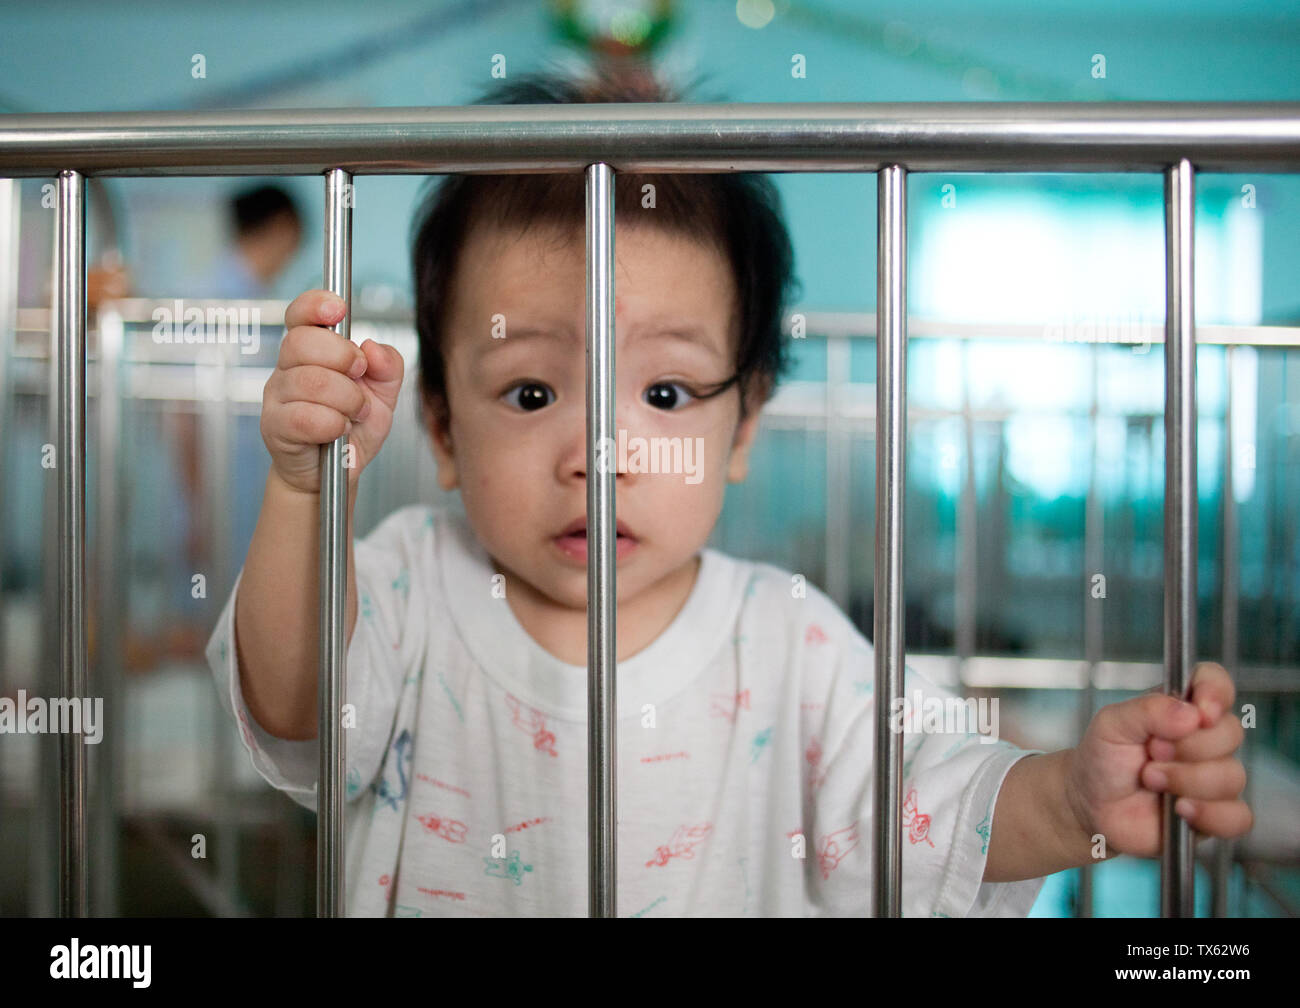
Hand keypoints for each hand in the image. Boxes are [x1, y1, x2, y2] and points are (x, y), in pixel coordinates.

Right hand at [260, 289, 404, 494]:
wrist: (334, 475)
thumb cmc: (352, 428)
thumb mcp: (383, 395)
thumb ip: (388, 367)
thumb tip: (373, 347)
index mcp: (310, 350)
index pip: (300, 314)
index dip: (315, 304)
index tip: (339, 310)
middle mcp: (287, 367)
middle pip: (303, 342)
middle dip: (344, 358)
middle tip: (360, 378)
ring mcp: (276, 396)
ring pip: (310, 381)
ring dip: (346, 399)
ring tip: (355, 413)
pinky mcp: (273, 426)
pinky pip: (305, 416)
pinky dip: (333, 424)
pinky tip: (338, 430)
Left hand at [1063, 662, 1251, 858]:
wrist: (1092, 804)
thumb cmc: (1103, 758)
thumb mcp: (1111, 725)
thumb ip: (1146, 711)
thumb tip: (1191, 714)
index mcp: (1182, 708)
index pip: (1215, 683)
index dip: (1216, 692)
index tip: (1202, 712)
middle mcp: (1205, 739)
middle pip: (1230, 732)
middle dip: (1188, 746)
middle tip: (1152, 752)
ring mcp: (1214, 777)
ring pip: (1232, 776)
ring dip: (1187, 780)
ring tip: (1151, 780)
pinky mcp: (1217, 815)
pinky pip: (1238, 816)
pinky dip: (1210, 813)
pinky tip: (1180, 810)